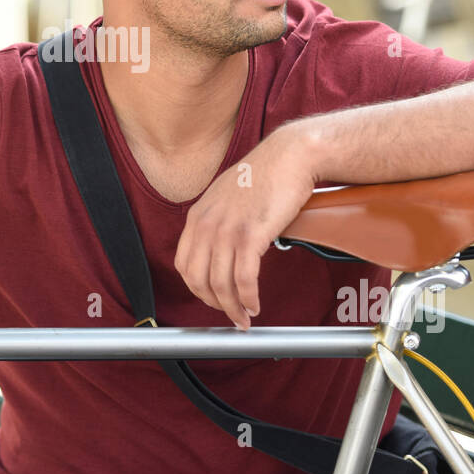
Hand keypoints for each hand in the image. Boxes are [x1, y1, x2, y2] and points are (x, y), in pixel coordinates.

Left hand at [174, 122, 319, 329]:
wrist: (289, 156)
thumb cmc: (264, 176)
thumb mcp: (225, 197)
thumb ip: (217, 222)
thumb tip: (221, 250)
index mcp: (197, 216)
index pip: (184, 265)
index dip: (197, 289)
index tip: (213, 299)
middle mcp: (206, 224)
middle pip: (198, 280)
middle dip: (213, 304)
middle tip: (230, 315)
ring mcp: (227, 230)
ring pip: (221, 284)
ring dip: (233, 308)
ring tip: (245, 317)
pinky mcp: (251, 235)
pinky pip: (244, 279)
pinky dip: (248, 298)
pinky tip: (255, 305)